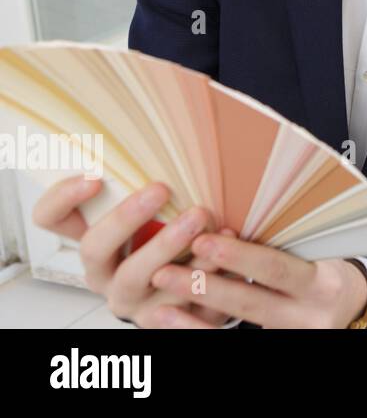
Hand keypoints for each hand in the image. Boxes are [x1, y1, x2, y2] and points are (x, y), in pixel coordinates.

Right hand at [31, 176, 235, 326]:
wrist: (197, 294)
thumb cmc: (174, 240)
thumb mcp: (155, 215)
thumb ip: (147, 188)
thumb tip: (155, 133)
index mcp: (94, 246)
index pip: (52, 220)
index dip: (62, 198)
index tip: (93, 177)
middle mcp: (106, 276)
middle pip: (95, 249)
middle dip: (126, 217)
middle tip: (160, 189)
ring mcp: (136, 302)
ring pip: (143, 278)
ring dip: (172, 246)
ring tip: (204, 218)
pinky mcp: (170, 320)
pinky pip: (187, 305)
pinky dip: (210, 276)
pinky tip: (227, 250)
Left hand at [149, 235, 366, 328]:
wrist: (349, 308)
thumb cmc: (326, 271)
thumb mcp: (319, 253)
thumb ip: (285, 244)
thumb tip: (231, 221)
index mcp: (322, 284)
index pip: (277, 269)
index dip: (239, 257)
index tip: (203, 240)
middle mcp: (309, 317)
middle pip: (252, 303)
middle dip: (206, 286)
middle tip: (166, 271)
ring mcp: (292, 335)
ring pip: (236, 330)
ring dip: (192, 316)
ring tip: (160, 300)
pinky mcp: (275, 345)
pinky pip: (231, 344)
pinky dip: (199, 331)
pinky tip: (172, 322)